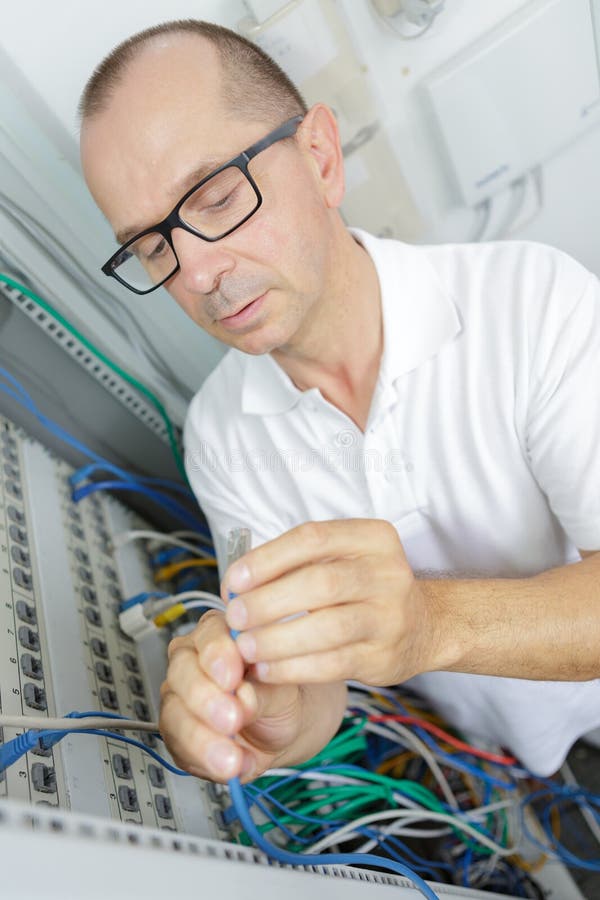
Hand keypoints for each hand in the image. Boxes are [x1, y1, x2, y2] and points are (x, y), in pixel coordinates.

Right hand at [159, 610, 345, 781]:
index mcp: (221, 635)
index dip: (217, 655)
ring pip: (175, 712)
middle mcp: (193, 661)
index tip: (232, 677)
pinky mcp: (178, 733)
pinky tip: (230, 765)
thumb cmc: (281, 696)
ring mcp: (180, 697)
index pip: (209, 633)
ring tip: (231, 757)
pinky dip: (205, 759)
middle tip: (231, 719)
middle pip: (183, 671)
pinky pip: (179, 746)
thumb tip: (244, 697)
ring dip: (202, 738)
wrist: (283, 730)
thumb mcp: (284, 688)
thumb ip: (264, 690)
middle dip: (206, 698)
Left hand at [223, 519, 447, 686]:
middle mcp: (388, 572)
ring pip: (327, 627)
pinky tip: (267, 669)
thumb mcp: (343, 559)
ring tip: (245, 647)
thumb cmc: (364, 588)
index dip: (267, 559)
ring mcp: (391, 616)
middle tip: (235, 616)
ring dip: (278, 639)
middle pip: (320, 583)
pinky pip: (333, 664)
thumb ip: (296, 564)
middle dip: (268, 601)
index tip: (234, 580)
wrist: (424, 626)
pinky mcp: (385, 656)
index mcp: (372, 537)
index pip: (313, 538)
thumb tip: (237, 585)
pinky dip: (294, 668)